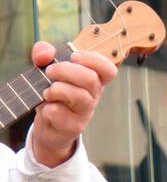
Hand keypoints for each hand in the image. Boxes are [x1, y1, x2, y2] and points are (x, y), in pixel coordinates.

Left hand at [30, 43, 117, 166]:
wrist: (49, 126)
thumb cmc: (52, 94)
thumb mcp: (46, 69)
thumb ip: (43, 53)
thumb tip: (45, 53)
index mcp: (93, 81)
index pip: (108, 70)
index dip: (93, 60)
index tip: (73, 56)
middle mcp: (93, 97)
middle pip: (91, 79)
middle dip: (65, 70)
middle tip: (50, 72)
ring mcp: (84, 114)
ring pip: (78, 96)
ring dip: (56, 89)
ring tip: (47, 91)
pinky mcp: (72, 127)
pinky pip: (58, 112)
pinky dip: (46, 107)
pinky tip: (45, 108)